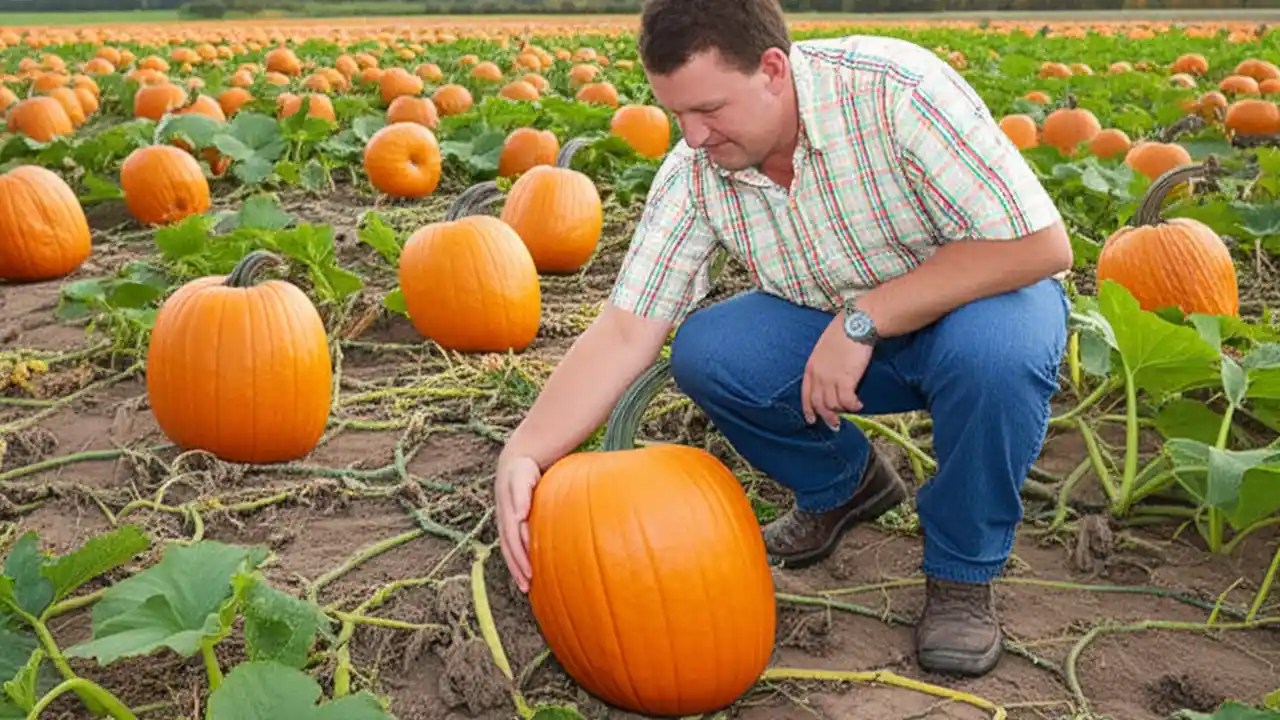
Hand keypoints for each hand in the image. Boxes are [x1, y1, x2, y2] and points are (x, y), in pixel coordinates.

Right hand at [495, 454, 541, 592]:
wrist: (515, 464)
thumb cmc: (522, 471)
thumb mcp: (522, 478)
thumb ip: (522, 494)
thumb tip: (520, 515)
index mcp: (507, 513)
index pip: (513, 539)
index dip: (520, 557)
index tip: (529, 572)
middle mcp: (505, 521)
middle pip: (509, 549)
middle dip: (517, 568)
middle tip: (527, 586)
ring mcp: (506, 524)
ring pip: (509, 550)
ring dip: (516, 569)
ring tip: (526, 586)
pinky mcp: (510, 525)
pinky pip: (511, 547)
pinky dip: (517, 561)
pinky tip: (526, 573)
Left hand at [801, 313, 872, 429]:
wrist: (856, 324)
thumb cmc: (844, 332)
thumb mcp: (825, 349)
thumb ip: (824, 365)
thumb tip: (831, 377)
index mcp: (811, 367)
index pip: (805, 394)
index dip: (808, 409)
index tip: (811, 419)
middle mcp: (818, 375)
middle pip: (819, 404)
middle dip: (827, 416)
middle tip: (835, 424)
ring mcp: (830, 378)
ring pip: (833, 405)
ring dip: (842, 411)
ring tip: (852, 409)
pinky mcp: (845, 380)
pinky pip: (847, 402)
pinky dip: (853, 406)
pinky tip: (859, 405)